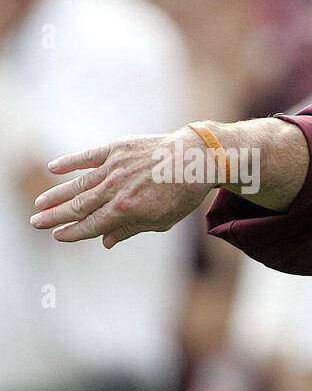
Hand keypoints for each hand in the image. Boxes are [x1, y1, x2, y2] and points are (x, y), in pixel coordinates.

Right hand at [30, 130, 215, 247]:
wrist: (196, 159)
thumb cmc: (182, 194)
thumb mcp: (161, 220)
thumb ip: (130, 229)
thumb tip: (105, 242)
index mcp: (126, 209)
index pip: (92, 224)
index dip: (73, 232)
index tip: (57, 236)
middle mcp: (116, 188)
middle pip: (79, 206)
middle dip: (56, 216)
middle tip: (36, 222)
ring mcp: (115, 167)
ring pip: (79, 184)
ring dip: (57, 194)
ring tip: (39, 203)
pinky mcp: (117, 148)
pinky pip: (88, 156)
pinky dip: (70, 162)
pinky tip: (53, 168)